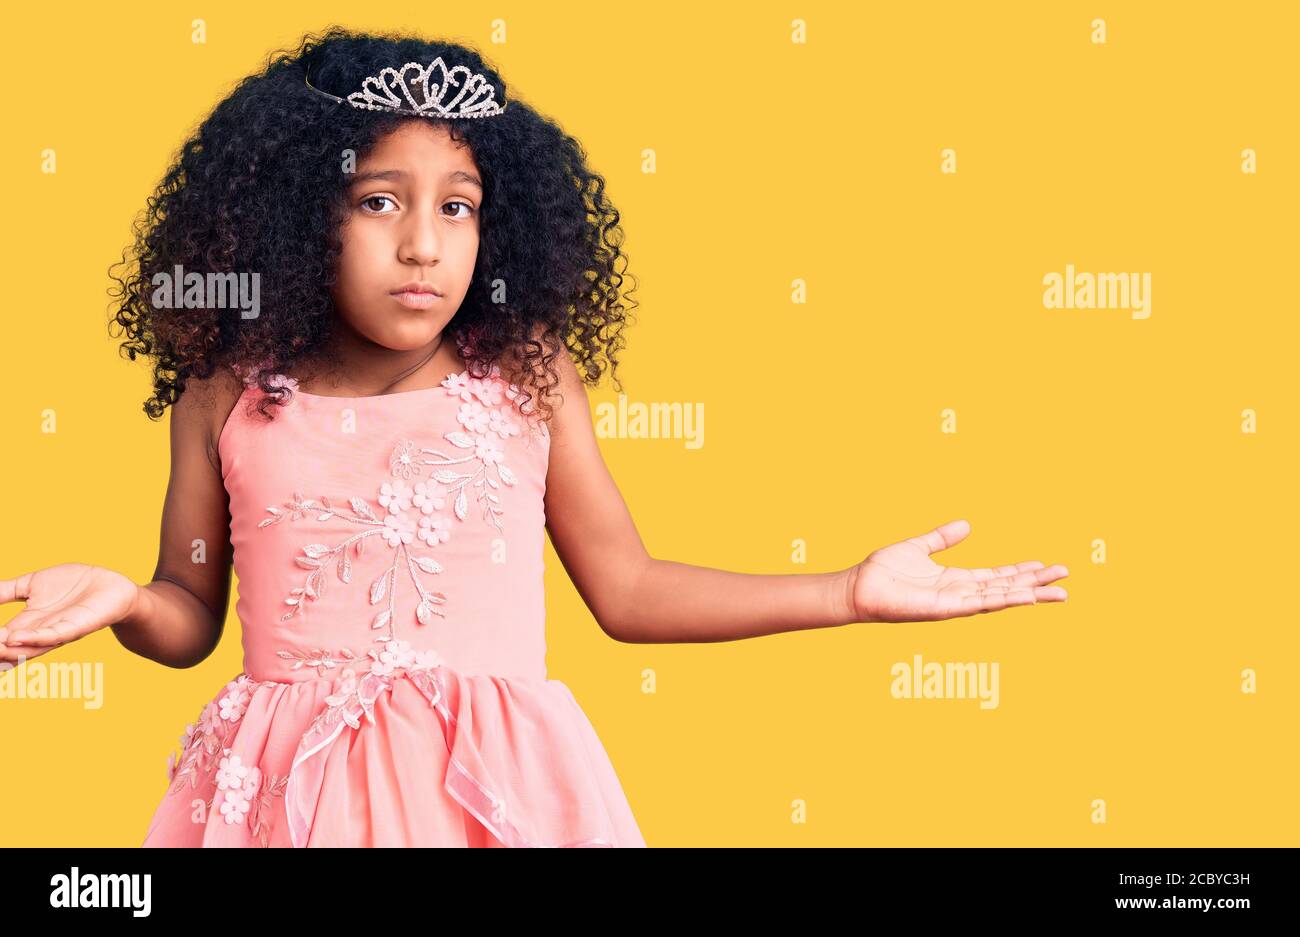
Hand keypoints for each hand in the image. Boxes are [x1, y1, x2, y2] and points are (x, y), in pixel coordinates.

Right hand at [0, 564, 141, 661]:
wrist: (113, 586)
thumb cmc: (75, 586)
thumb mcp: (33, 585)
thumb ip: (6, 591)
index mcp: (27, 623)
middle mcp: (40, 631)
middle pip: (10, 647)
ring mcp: (59, 631)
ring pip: (29, 646)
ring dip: (7, 649)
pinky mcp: (79, 626)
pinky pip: (54, 635)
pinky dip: (35, 637)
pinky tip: (17, 638)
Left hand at [847, 519, 1067, 622]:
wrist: (858, 587)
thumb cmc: (884, 572)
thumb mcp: (920, 547)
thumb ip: (942, 538)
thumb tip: (967, 524)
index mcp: (956, 580)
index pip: (998, 577)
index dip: (1022, 571)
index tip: (1046, 565)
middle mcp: (960, 594)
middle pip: (1008, 589)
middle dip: (1037, 584)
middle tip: (1067, 578)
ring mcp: (954, 604)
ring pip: (1001, 599)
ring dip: (1030, 595)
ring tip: (1059, 593)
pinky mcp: (944, 609)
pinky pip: (979, 605)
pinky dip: (1004, 601)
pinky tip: (1025, 598)